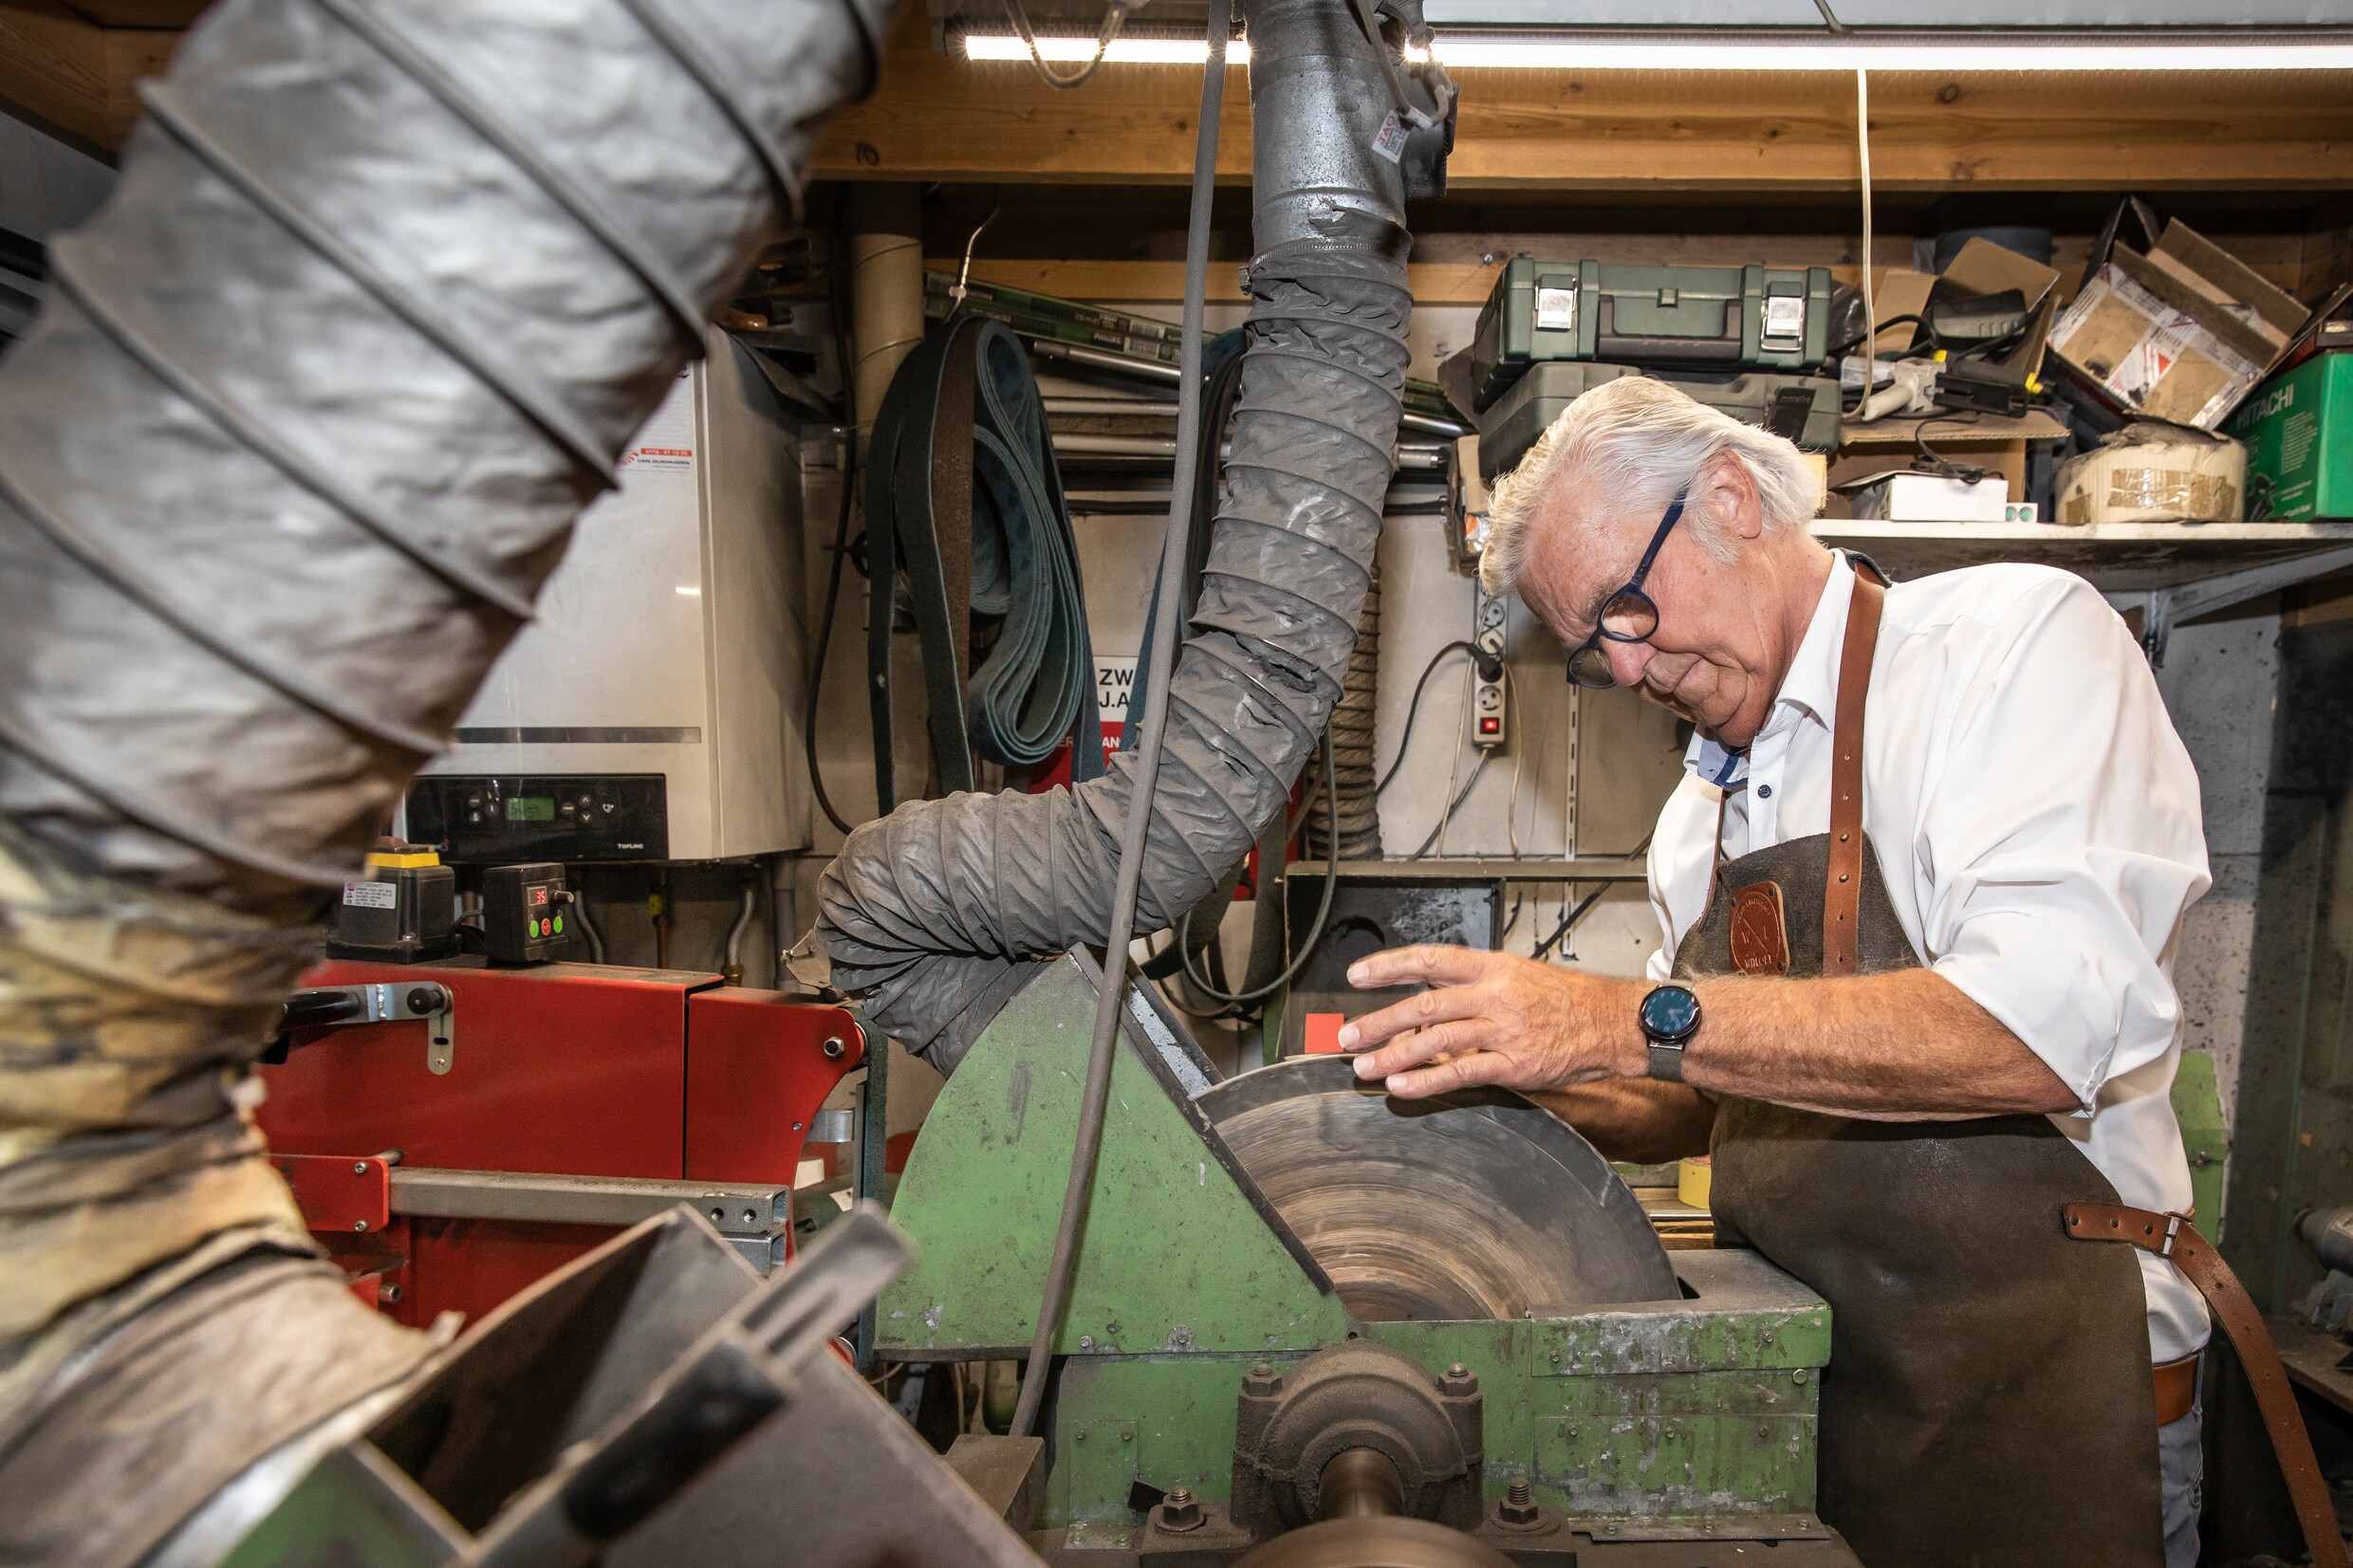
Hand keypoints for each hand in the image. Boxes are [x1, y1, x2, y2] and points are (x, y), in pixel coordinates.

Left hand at [1336, 946, 1646, 1098]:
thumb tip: (1430, 997)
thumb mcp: (1519, 974)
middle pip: (1424, 1005)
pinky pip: (1462, 1073)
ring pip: (1436, 1041)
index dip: (1390, 966)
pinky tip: (1403, 1087)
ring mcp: (1503, 1031)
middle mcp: (1494, 995)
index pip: (1430, 960)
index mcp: (1492, 967)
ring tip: (1365, 1067)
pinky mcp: (1515, 1064)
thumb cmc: (1568, 1000)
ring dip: (1393, 1056)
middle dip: (1379, 1021)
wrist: (1613, 1022)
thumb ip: (1475, 985)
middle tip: (1347, 1034)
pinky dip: (1428, 1081)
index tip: (1358, 975)